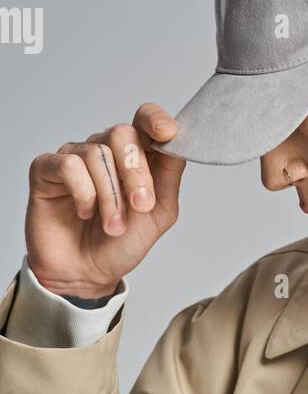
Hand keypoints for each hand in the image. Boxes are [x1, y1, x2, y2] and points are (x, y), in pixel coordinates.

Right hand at [24, 104, 185, 297]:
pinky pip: (69, 166)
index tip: (167, 134)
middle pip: (122, 133)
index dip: (155, 119)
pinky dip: (84, 193)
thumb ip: (168, 177)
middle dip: (136, 172)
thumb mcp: (158, 214)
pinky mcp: (46, 169)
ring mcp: (74, 156)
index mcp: (134, 155)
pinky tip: (84, 212)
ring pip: (97, 153)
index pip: (144, 119)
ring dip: (111, 197)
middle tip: (141, 206)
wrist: (87, 274)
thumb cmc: (121, 243)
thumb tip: (176, 142)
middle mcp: (103, 149)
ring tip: (113, 226)